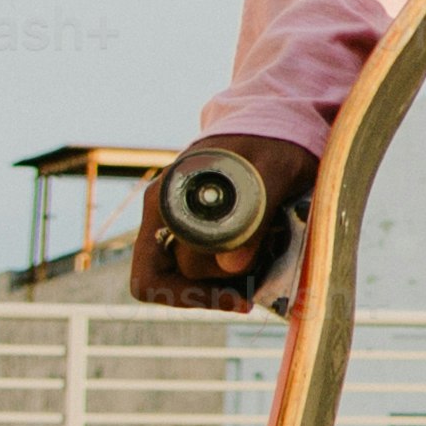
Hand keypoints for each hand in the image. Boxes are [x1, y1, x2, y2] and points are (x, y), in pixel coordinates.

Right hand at [128, 135, 315, 310]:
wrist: (273, 126)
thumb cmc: (272, 143)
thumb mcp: (274, 170)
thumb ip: (254, 211)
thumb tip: (232, 265)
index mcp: (165, 202)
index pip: (152, 276)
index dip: (191, 296)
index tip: (241, 299)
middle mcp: (163, 219)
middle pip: (179, 279)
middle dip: (223, 285)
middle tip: (266, 277)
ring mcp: (180, 227)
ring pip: (194, 278)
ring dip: (232, 282)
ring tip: (271, 266)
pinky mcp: (203, 233)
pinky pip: (211, 268)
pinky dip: (238, 274)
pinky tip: (268, 265)